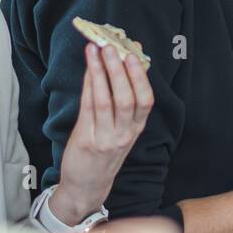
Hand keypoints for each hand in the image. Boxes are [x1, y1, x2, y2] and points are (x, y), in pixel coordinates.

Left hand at [52, 45, 152, 224]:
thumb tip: (115, 65)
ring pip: (107, 101)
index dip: (140, 76)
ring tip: (97, 51)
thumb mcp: (118, 129)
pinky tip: (88, 69)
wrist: (87, 186)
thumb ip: (117, 101)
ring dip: (102, 73)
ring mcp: (106, 138)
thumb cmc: (102, 153)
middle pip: (127, 98)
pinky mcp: (87, 139)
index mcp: (136, 129)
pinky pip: (89, 108)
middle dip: (120, 70)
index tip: (134, 54)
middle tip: (113, 47)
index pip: (145, 101)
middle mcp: (125, 134)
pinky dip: (89, 85)